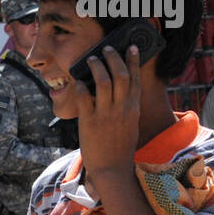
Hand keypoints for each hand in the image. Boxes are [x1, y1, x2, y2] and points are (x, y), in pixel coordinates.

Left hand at [72, 44, 141, 176]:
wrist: (112, 167)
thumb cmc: (120, 146)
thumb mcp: (130, 123)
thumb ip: (126, 106)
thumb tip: (119, 90)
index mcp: (133, 108)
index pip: (135, 78)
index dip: (133, 60)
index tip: (131, 47)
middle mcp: (122, 108)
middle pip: (120, 74)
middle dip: (113, 57)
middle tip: (106, 49)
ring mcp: (106, 114)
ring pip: (102, 81)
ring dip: (96, 66)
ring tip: (90, 59)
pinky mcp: (89, 121)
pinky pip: (84, 97)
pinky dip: (81, 86)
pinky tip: (78, 82)